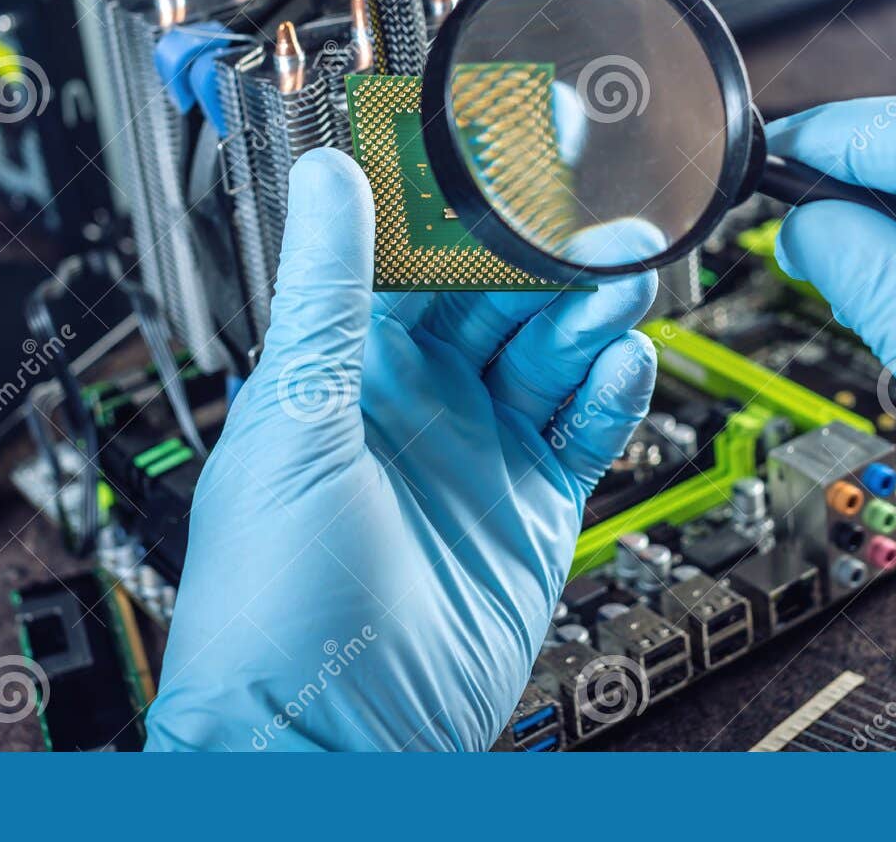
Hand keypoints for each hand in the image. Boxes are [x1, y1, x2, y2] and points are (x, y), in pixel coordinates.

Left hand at [144, 148, 656, 750]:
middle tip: (600, 213)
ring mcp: (478, 452)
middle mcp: (416, 402)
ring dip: (589, 312)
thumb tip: (324, 179)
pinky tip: (624, 358)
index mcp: (346, 370)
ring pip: (550, 353)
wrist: (327, 742)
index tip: (510, 154)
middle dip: (548, 255)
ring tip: (624, 279)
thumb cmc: (271, 599)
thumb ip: (326, 298)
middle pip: (499, 299)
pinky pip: (584, 430)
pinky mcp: (532, 508)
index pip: (415, 260)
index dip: (464, 209)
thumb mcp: (294, 423)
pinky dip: (611, 392)